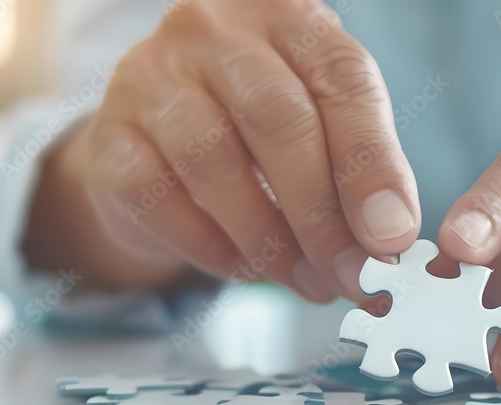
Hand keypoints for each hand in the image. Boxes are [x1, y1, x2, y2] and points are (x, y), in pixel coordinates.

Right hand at [31, 0, 418, 299]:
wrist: (158, 140)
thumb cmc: (260, 132)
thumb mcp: (324, 128)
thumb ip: (360, 171)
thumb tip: (389, 240)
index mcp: (289, 19)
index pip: (342, 81)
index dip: (372, 165)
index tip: (391, 238)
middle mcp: (216, 31)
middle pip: (279, 120)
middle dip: (323, 216)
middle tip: (351, 276)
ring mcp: (151, 76)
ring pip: (215, 162)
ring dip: (272, 241)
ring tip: (308, 283)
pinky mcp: (108, 135)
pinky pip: (160, 200)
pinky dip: (213, 247)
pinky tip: (247, 268)